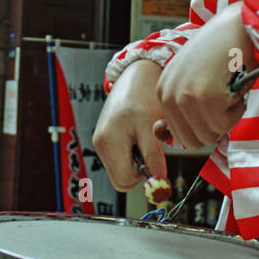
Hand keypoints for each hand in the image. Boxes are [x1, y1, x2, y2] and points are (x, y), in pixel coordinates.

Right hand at [91, 60, 166, 191]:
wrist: (134, 75)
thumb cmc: (145, 96)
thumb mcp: (152, 126)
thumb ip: (153, 156)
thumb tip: (159, 182)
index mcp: (109, 141)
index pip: (124, 181)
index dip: (143, 176)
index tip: (155, 159)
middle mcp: (99, 143)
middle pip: (120, 179)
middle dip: (138, 170)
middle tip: (149, 148)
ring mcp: (99, 141)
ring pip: (120, 170)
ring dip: (135, 161)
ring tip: (142, 138)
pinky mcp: (102, 138)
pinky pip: (118, 159)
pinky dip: (130, 153)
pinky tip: (135, 135)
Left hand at [155, 3, 254, 150]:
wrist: (236, 25)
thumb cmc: (220, 52)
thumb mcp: (192, 81)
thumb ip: (179, 111)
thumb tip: (160, 135)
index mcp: (163, 90)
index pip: (180, 135)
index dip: (205, 124)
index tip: (213, 102)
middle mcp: (169, 94)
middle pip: (194, 140)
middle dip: (215, 124)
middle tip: (222, 96)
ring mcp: (186, 96)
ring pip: (211, 134)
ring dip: (227, 116)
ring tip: (227, 88)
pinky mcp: (205, 96)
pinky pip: (225, 124)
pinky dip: (237, 109)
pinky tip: (234, 85)